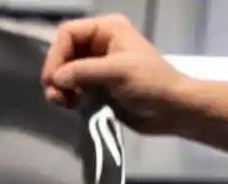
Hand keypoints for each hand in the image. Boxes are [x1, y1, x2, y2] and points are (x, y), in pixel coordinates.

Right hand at [40, 14, 193, 134]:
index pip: (68, 33)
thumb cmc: (150, 84)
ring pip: (66, 71)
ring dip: (60, 87)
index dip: (57, 55)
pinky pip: (73, 86)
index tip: (54, 80)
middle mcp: (100, 43)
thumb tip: (56, 79)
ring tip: (63, 102)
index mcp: (107, 29)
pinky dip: (68, 95)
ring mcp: (98, 65)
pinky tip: (72, 105)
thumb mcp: (117, 72)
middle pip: (64, 52)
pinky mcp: (98, 85)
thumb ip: (83, 72)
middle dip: (57, 73)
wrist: (172, 110)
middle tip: (56, 96)